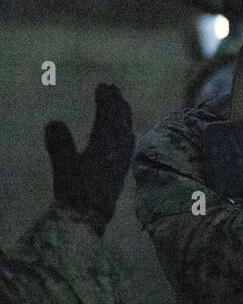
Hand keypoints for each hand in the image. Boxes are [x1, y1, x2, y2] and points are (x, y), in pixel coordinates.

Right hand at [44, 83, 134, 233]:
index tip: (104, 85)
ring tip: (120, 104)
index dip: (107, 101)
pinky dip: (126, 132)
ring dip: (124, 116)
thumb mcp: (64, 165)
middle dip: (117, 104)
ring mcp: (122, 161)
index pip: (109, 117)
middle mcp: (119, 151)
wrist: (89, 217)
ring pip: (127, 132)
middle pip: (121, 122)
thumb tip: (54, 122)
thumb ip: (59, 143)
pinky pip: (128, 144)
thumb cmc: (76, 190)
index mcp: (106, 146)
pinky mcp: (121, 171)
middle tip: (113, 88)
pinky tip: (126, 134)